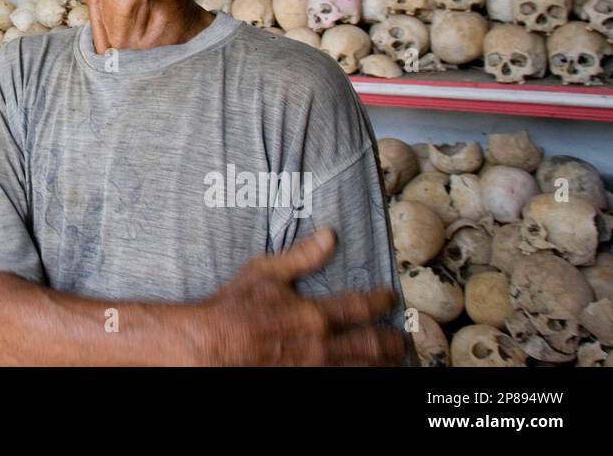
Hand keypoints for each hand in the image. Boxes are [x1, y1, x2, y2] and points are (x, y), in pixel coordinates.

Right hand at [193, 228, 404, 365]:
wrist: (212, 344)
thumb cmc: (234, 307)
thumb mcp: (264, 272)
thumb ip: (301, 256)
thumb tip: (329, 235)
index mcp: (314, 314)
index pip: (359, 307)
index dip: (379, 302)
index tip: (389, 298)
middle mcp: (321, 345)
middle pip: (369, 345)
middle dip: (390, 341)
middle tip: (401, 338)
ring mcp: (314, 368)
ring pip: (360, 368)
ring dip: (381, 364)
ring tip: (394, 361)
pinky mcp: (302, 380)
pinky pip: (339, 380)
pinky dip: (356, 376)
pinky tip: (362, 373)